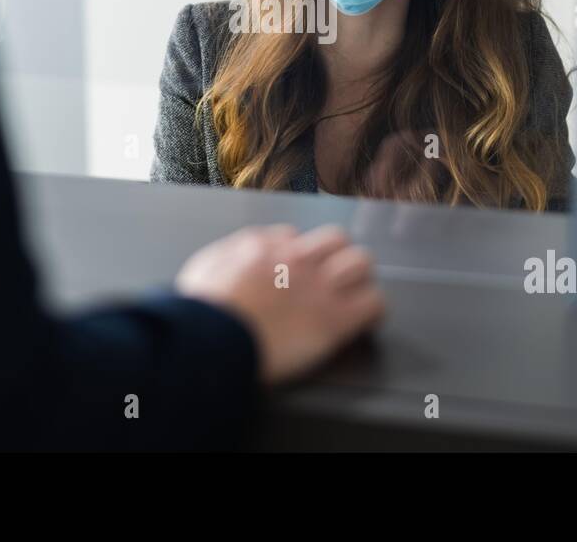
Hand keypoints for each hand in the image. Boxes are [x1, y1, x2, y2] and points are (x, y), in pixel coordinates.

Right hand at [175, 223, 384, 384]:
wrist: (210, 340)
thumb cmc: (201, 313)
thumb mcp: (204, 267)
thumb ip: (227, 254)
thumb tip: (242, 254)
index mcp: (263, 246)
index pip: (294, 236)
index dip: (298, 256)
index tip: (295, 273)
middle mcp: (295, 259)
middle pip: (337, 239)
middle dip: (337, 257)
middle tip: (332, 279)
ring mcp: (318, 286)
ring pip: (362, 262)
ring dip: (358, 278)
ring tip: (353, 297)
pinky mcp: (334, 318)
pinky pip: (374, 302)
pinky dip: (373, 310)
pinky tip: (365, 321)